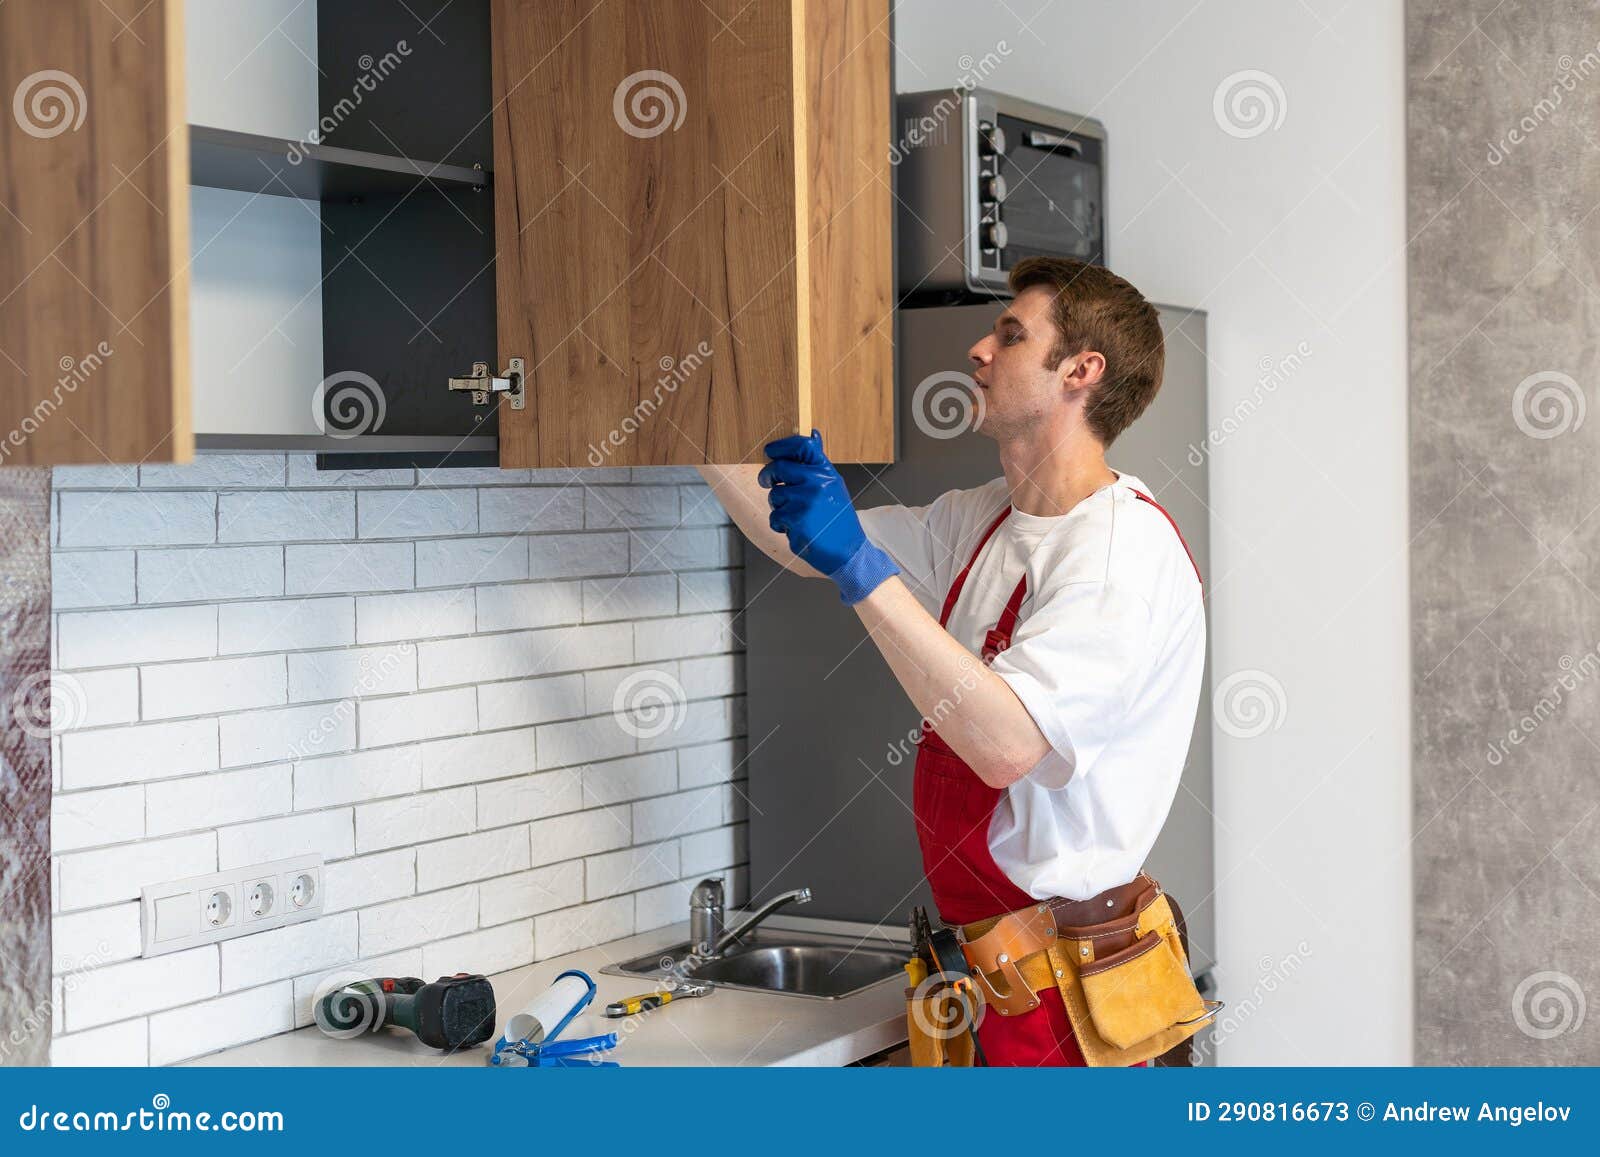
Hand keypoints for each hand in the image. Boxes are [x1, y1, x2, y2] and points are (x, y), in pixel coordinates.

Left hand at [760, 429, 898, 603]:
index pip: (802, 446)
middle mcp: (817, 482)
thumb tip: (812, 434)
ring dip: (778, 506)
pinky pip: (775, 516)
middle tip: (766, 481)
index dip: (781, 446)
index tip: (769, 451)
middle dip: (767, 475)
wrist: (848, 551)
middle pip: (779, 468)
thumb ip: (817, 463)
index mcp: (826, 471)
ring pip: (775, 495)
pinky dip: (781, 524)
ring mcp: (806, 500)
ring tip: (796, 515)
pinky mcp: (796, 519)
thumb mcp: (833, 485)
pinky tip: (796, 529)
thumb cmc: (837, 519)